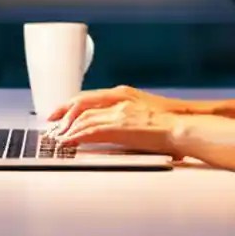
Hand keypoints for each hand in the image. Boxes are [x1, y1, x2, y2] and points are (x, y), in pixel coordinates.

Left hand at [45, 85, 184, 157]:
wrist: (182, 127)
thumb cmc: (170, 122)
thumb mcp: (144, 110)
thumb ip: (126, 113)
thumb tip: (113, 126)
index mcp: (123, 93)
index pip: (89, 96)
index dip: (70, 105)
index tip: (59, 113)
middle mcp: (118, 99)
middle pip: (81, 104)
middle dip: (63, 115)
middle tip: (52, 126)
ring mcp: (118, 112)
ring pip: (83, 118)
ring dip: (68, 129)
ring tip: (58, 138)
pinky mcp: (119, 126)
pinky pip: (90, 131)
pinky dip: (76, 136)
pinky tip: (69, 142)